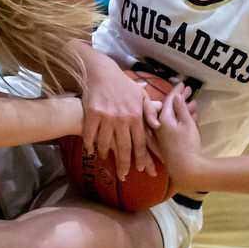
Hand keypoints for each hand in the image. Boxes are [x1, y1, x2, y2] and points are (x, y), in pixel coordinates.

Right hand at [81, 64, 160, 179]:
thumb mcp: (141, 94)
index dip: (140, 158)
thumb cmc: (122, 84)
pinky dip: (90, 145)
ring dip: (105, 154)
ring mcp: (106, 117)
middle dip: (124, 164)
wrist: (100, 72)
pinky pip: (91, 135)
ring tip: (105, 158)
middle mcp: (122, 118)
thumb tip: (158, 127)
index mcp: (135, 115)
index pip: (139, 142)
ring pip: (106, 143)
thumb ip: (150, 111)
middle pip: (123, 147)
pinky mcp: (92, 114)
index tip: (140, 169)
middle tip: (123, 175)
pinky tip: (90, 150)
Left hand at [154, 83, 200, 188]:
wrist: (184, 168)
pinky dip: (183, 120)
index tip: (184, 83)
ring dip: (184, 109)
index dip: (177, 91)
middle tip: (190, 90)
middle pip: (170, 108)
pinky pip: (174, 126)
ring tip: (194, 102)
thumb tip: (176, 96)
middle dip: (181, 99)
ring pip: (174, 117)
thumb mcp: (186, 123)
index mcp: (163, 118)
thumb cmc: (186, 144)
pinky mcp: (168, 141)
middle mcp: (160, 125)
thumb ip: (180, 108)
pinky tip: (194, 117)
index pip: (169, 100)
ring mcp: (163, 134)